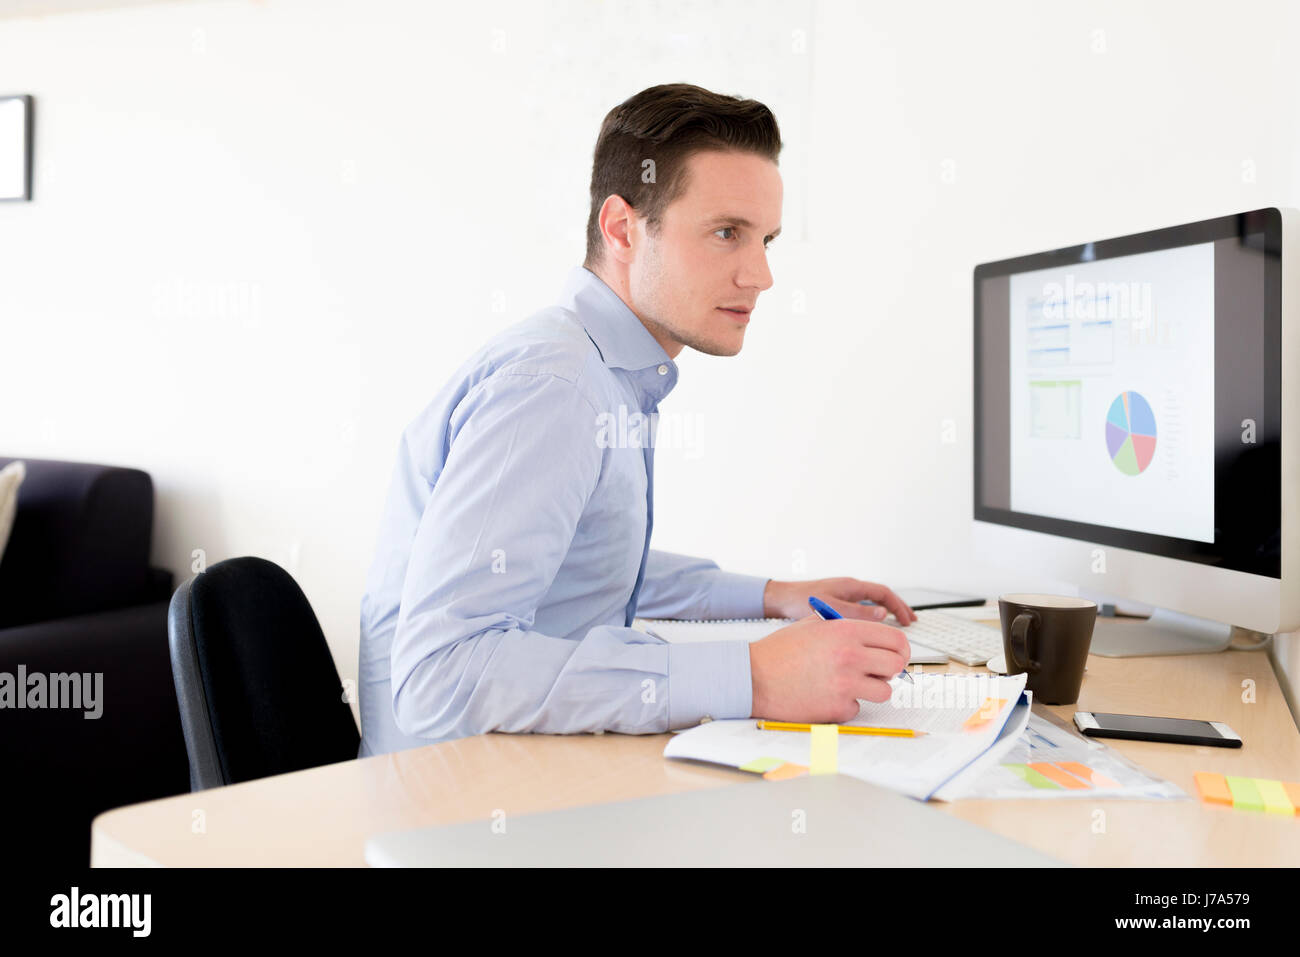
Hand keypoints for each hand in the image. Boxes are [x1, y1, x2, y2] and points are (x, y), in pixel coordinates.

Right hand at [749, 615, 909, 722]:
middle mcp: (850, 656)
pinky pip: (858, 708)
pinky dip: (846, 705)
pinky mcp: (837, 708)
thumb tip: (878, 638)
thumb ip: (847, 627)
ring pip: (884, 691)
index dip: (900, 649)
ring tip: (849, 684)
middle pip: (896, 665)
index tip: (896, 656)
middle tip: (876, 672)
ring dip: (871, 690)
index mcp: (846, 631)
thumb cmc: (780, 651)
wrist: (753, 677)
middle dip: (889, 670)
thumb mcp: (814, 624)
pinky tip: (826, 696)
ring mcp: (845, 684)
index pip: (896, 639)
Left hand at [763, 577, 915, 624]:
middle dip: (897, 608)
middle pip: (880, 597)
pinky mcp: (835, 604)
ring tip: (896, 626)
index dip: (898, 606)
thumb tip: (882, 615)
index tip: (907, 620)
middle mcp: (848, 589)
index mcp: (850, 587)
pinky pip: (860, 609)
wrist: (779, 599)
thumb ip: (856, 613)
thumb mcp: (831, 609)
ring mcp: (842, 595)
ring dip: (885, 613)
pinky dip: (870, 617)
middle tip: (910, 622)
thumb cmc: (799, 601)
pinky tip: (871, 630)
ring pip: (871, 603)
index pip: (883, 593)